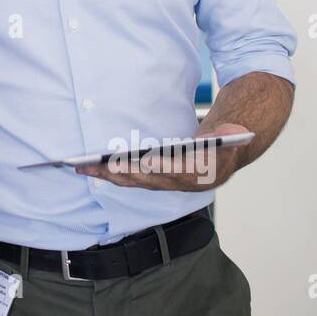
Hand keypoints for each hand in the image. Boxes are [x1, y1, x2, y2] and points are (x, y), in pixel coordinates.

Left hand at [75, 123, 249, 191]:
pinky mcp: (157, 180)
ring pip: (134, 181)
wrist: (228, 154)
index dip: (151, 168)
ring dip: (108, 175)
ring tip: (83, 166)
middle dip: (117, 172)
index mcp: (199, 174)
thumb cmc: (227, 140)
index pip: (171, 173)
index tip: (133, 161)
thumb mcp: (233, 135)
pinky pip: (132, 179)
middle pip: (144, 180)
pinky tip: (94, 167)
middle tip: (92, 165)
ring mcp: (168, 183)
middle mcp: (180, 184)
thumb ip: (230, 135)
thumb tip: (232, 131)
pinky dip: (112, 173)